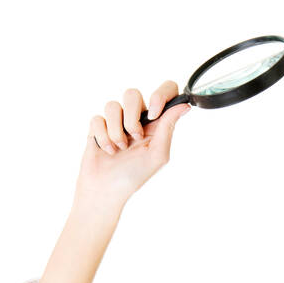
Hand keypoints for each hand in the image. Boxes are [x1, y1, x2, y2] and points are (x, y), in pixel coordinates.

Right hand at [75, 80, 190, 208]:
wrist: (106, 191)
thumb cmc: (134, 176)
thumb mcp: (157, 154)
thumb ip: (168, 127)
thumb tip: (185, 105)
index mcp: (156, 124)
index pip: (165, 91)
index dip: (160, 94)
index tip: (154, 112)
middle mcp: (136, 118)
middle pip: (132, 93)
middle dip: (132, 117)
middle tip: (135, 137)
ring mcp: (116, 121)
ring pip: (113, 105)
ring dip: (116, 131)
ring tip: (120, 149)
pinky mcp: (98, 126)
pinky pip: (98, 118)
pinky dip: (103, 137)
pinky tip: (107, 151)